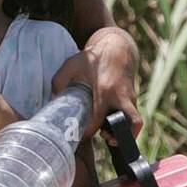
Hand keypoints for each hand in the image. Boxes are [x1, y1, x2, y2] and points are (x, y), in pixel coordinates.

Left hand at [50, 28, 141, 143]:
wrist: (118, 48)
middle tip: (105, 138)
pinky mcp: (133, 99)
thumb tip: (52, 101)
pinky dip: (126, 125)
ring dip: (124, 133)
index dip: (88, 132)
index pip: (98, 119)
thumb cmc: (94, 57)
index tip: (78, 136)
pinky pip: (133, 117)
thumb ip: (59, 82)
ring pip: (134, 122)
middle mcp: (122, 96)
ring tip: (109, 136)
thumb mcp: (72, 64)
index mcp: (106, 90)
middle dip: (119, 137)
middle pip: (129, 123)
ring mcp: (131, 98)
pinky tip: (113, 128)